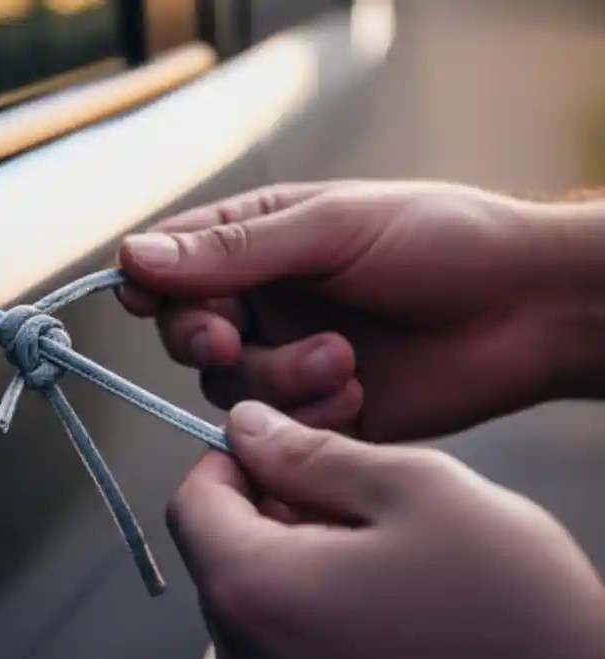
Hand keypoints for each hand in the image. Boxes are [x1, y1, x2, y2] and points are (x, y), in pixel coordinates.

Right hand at [118, 180, 603, 440]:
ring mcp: (289, 356)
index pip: (172, 262)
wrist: (529, 311)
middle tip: (230, 341)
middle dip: (204, 339)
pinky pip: (275, 426)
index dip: (151, 285)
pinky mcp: (319, 411)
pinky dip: (307, 415)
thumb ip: (234, 251)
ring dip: (276, 378)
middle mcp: (265, 300)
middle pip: (186, 331)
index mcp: (260, 240)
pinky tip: (356, 393)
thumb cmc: (442, 242)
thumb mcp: (331, 229)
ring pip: (228, 385)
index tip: (150, 303)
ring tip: (342, 362)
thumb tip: (132, 256)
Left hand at [171, 402, 604, 658]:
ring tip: (378, 553)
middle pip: (218, 556)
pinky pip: (281, 654)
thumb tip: (247, 428)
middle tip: (348, 494)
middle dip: (268, 512)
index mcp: (254, 594)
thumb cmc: (513, 607)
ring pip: (252, 604)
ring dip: (294, 564)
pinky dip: (312, 615)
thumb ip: (309, 454)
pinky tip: (381, 603)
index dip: (230, 461)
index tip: (279, 447)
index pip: (190, 503)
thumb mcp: (413, 488)